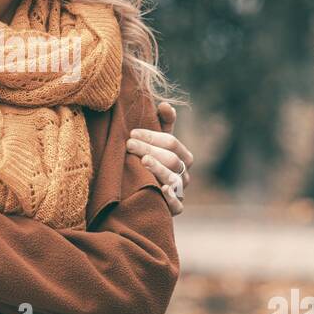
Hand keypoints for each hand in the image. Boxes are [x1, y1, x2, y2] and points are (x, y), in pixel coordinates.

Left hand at [125, 100, 193, 214]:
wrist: (142, 196)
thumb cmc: (150, 163)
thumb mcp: (156, 144)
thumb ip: (161, 125)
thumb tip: (165, 104)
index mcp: (183, 156)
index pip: (172, 142)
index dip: (153, 136)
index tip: (132, 133)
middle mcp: (184, 174)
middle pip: (171, 159)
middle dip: (150, 149)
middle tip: (130, 144)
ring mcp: (180, 192)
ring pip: (174, 180)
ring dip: (158, 169)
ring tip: (143, 161)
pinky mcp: (174, 209)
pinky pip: (177, 206)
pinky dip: (171, 198)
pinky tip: (161, 189)